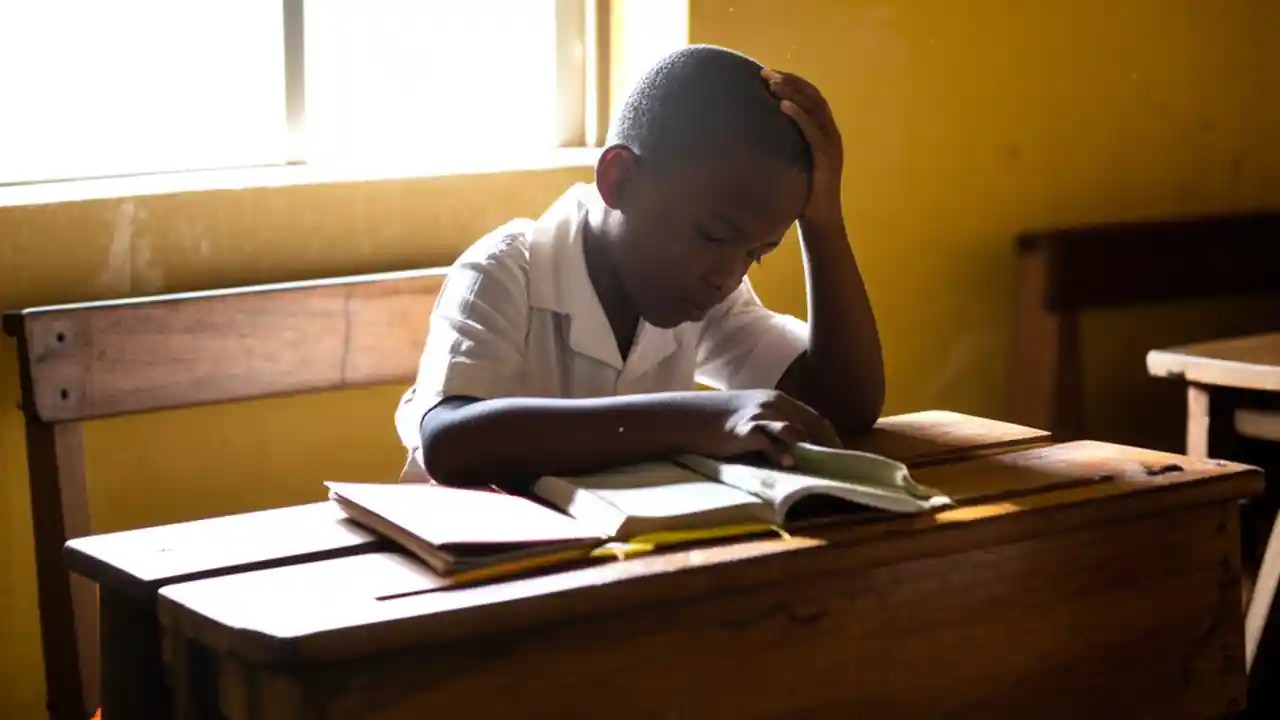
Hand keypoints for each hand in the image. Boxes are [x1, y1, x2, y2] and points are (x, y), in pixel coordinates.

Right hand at [688, 390, 841, 466]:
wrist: (689, 417)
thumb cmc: (721, 420)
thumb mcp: (753, 415)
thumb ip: (774, 425)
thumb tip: (796, 446)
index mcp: (779, 400)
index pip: (815, 417)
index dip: (830, 436)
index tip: (841, 455)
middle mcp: (773, 404)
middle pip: (811, 424)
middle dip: (827, 445)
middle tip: (839, 466)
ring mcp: (759, 415)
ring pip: (793, 429)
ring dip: (807, 447)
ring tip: (820, 465)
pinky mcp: (744, 430)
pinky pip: (768, 440)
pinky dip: (779, 451)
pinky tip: (786, 462)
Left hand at [762, 68, 844, 232]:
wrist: (820, 220)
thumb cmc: (802, 192)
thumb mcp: (792, 161)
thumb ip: (784, 144)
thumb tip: (757, 131)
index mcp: (825, 131)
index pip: (810, 97)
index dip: (791, 81)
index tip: (769, 72)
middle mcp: (831, 133)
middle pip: (812, 97)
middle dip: (789, 81)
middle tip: (765, 73)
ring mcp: (832, 144)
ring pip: (814, 109)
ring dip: (793, 93)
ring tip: (772, 84)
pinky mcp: (827, 158)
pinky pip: (814, 132)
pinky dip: (799, 116)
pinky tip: (783, 106)